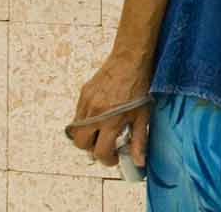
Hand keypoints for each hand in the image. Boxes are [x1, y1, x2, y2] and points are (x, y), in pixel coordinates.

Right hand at [68, 54, 151, 169]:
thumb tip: (139, 162)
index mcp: (111, 121)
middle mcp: (95, 115)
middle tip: (106, 145)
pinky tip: (99, 117)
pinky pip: (77, 116)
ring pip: (76, 131)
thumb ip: (139, 140)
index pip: (100, 152)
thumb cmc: (140, 85)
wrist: (130, 58)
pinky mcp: (83, 95)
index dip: (108, 160)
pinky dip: (85, 122)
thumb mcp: (144, 114)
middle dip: (92, 149)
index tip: (114, 157)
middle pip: (82, 145)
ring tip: (102, 131)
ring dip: (87, 136)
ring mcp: (86, 104)